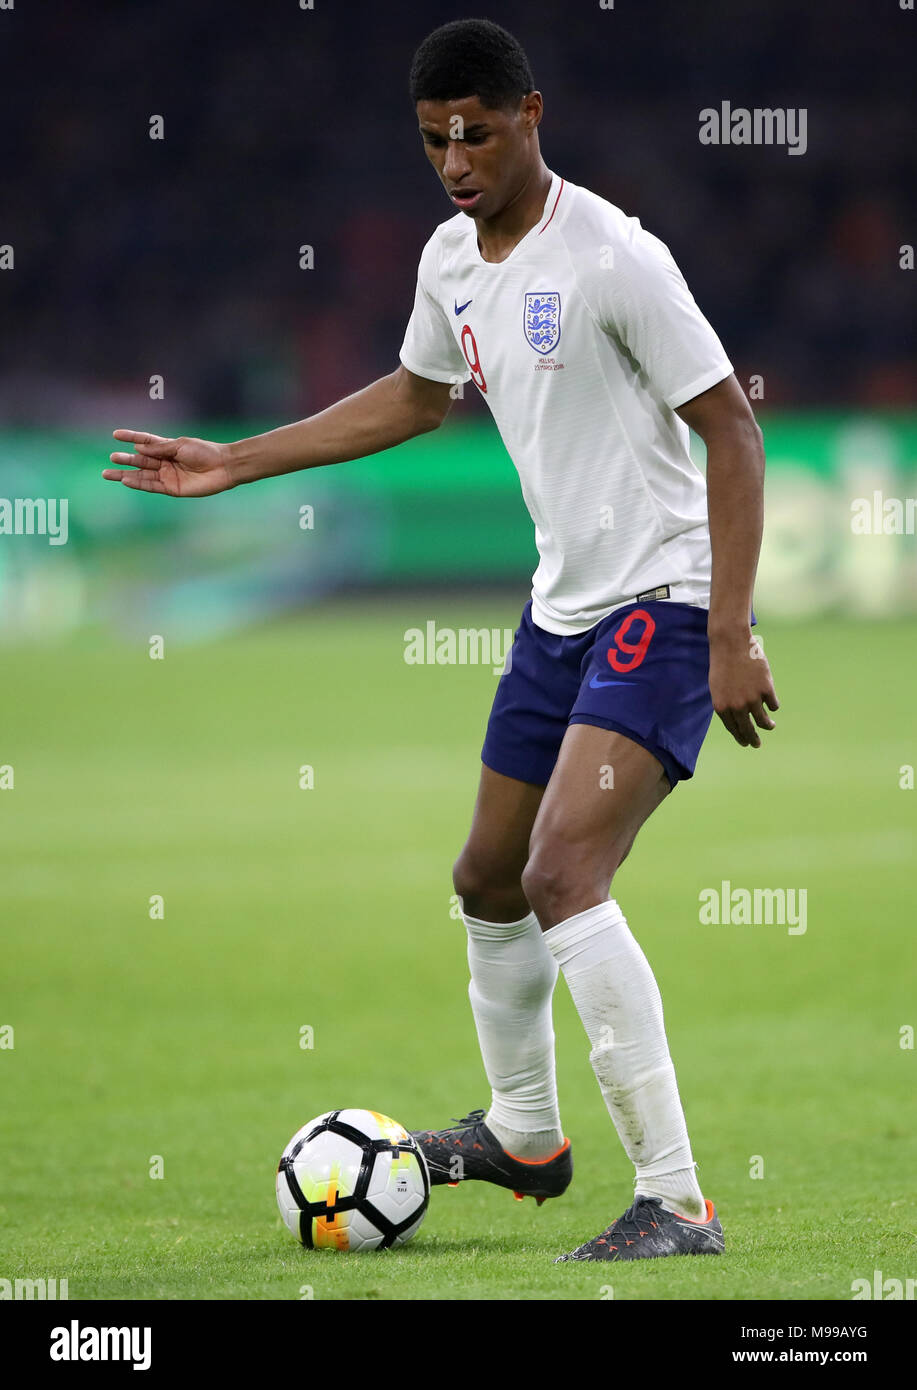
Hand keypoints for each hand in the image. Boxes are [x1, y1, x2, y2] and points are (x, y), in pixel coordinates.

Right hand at [104, 430, 235, 496]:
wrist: (222, 467)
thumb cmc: (204, 452)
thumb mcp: (180, 445)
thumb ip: (159, 448)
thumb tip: (138, 446)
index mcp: (168, 448)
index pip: (145, 441)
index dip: (131, 437)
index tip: (115, 435)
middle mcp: (165, 462)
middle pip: (141, 460)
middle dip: (126, 459)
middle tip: (111, 457)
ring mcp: (168, 476)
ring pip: (142, 475)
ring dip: (126, 474)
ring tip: (108, 473)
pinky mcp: (172, 488)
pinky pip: (152, 486)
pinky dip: (139, 484)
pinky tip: (126, 480)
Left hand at [708, 631, 778, 747]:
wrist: (731, 644)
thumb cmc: (723, 665)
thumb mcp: (718, 688)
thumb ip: (727, 705)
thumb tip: (739, 720)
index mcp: (722, 707)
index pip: (733, 729)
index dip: (741, 738)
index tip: (746, 743)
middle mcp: (737, 706)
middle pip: (748, 730)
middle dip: (754, 740)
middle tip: (757, 745)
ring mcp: (753, 699)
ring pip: (764, 720)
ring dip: (768, 726)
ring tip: (771, 726)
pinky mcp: (767, 689)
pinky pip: (773, 704)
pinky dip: (773, 705)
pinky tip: (772, 704)